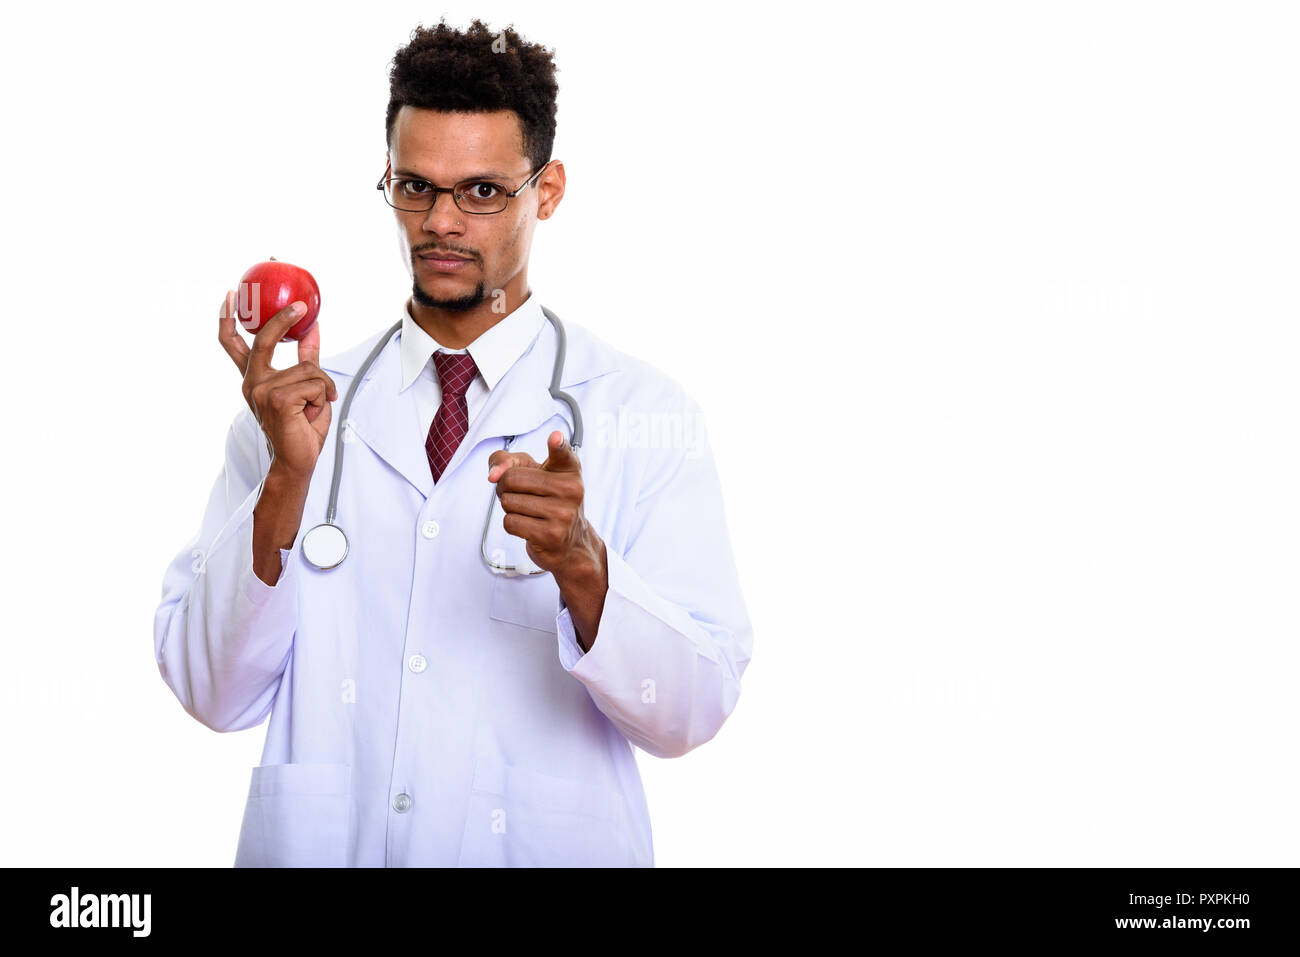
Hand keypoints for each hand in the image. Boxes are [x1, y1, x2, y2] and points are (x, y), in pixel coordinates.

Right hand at [218, 288, 337, 481]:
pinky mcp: (277, 399)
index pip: (232, 344)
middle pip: (265, 338)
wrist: (297, 460)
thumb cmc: (300, 427)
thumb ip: (305, 357)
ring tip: (315, 406)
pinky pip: (314, 382)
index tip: (230, 295)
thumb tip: (313, 327)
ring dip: (322, 386)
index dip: (228, 318)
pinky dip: (323, 396)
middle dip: (283, 319)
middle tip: (301, 307)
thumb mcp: (305, 386)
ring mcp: (261, 390)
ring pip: (307, 368)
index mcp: (253, 378)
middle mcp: (251, 382)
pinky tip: (313, 413)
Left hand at [487, 430, 601, 578]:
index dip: (557, 444)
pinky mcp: (551, 535)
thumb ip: (506, 461)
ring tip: (528, 510)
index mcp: (569, 469)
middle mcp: (570, 489)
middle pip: (511, 479)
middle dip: (505, 487)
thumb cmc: (547, 499)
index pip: (562, 452)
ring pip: (509, 502)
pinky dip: (512, 523)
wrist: (569, 541)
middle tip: (522, 494)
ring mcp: (562, 513)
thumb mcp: (531, 472)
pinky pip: (510, 522)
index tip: (555, 438)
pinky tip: (529, 524)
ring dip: (510, 507)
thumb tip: (493, 475)